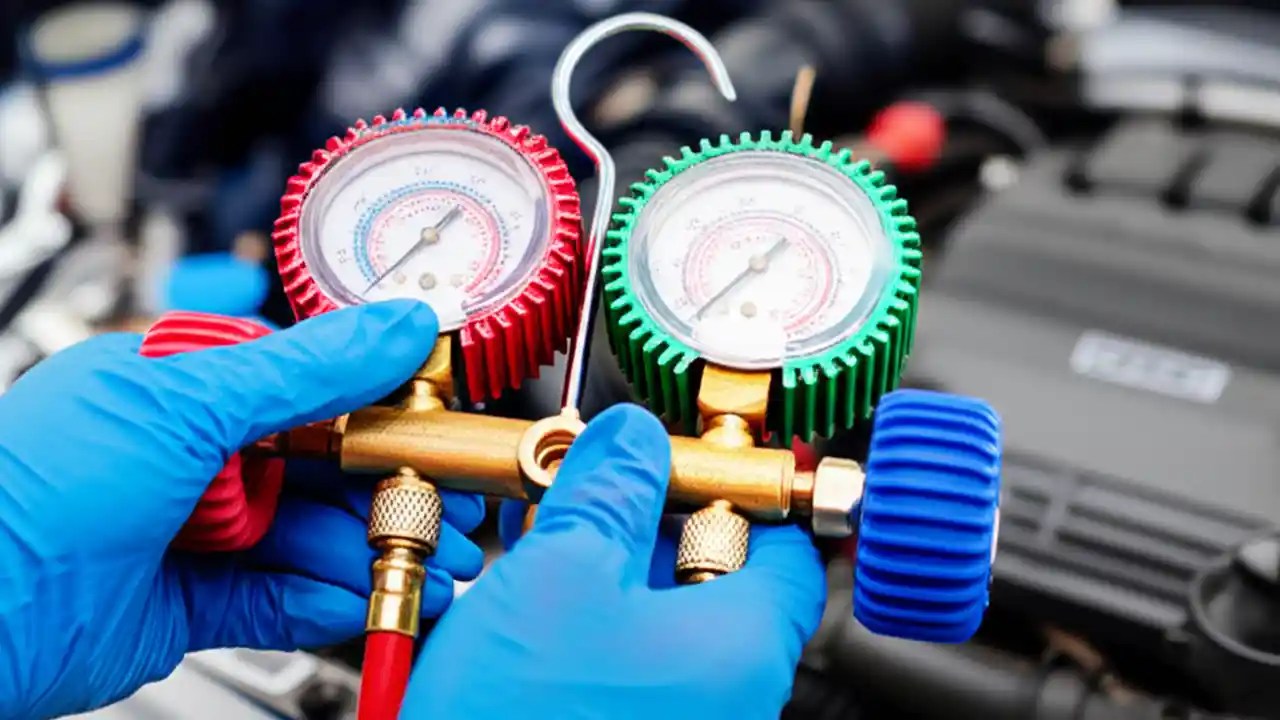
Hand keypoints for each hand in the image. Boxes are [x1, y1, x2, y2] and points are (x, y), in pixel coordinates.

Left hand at [0, 300, 484, 718]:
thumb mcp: (186, 403)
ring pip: (310, 536)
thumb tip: (397, 324)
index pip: (315, 383)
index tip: (441, 421)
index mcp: (186, 383)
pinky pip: (279, 597)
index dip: (386, 405)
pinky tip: (368, 597)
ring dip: (372, 551)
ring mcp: (193, 528)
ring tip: (429, 566)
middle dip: (394, 490)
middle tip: (452, 506)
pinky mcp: (190, 601)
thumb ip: (307, 369)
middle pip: (324, 466)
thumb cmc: (29, 487)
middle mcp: (194, 452)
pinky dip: (327, 598)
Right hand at [405, 405, 825, 719]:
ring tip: (554, 542)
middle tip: (598, 489)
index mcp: (740, 649)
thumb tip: (632, 441)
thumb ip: (607, 491)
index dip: (737, 485)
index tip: (689, 457)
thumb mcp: (557, 575)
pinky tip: (540, 612)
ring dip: (615, 574)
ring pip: (667, 627)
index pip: (785, 543)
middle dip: (654, 523)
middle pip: (720, 578)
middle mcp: (729, 701)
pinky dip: (596, 630)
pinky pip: (633, 672)